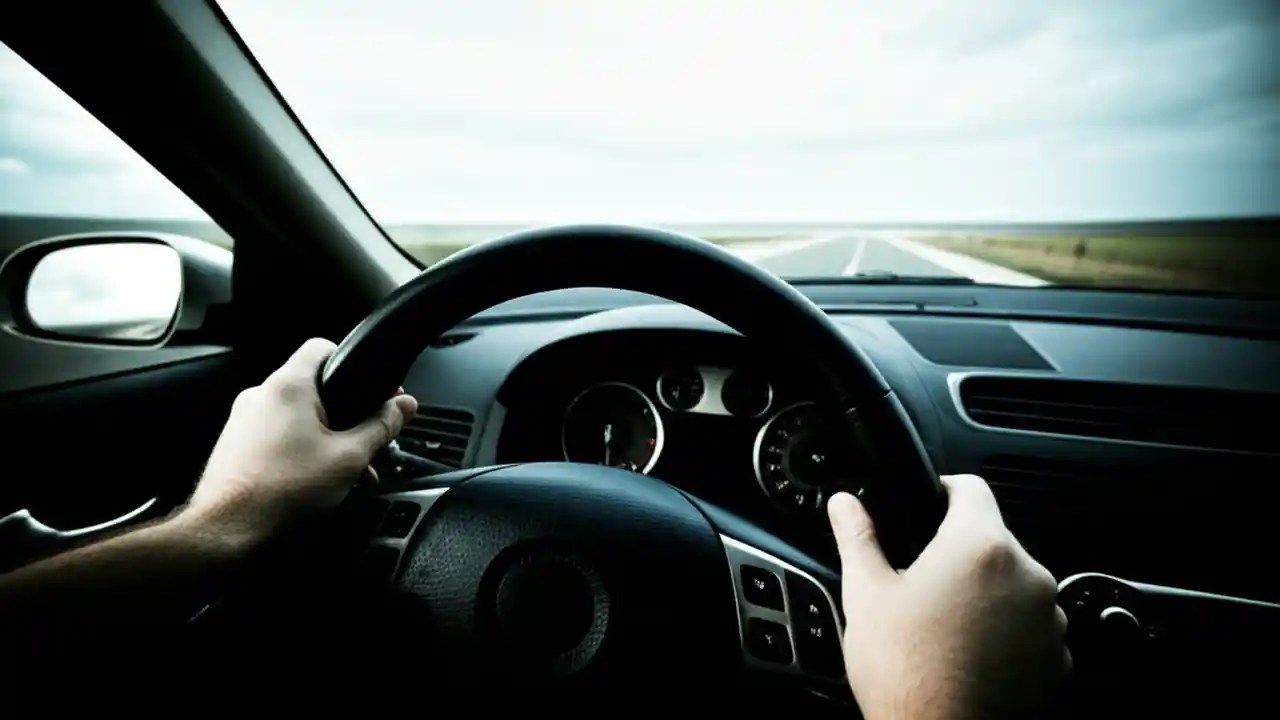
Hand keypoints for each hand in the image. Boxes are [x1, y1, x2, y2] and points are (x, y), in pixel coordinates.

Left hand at [183, 338, 417, 549]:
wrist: (227, 529)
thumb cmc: (286, 489)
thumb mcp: (349, 458)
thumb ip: (381, 427)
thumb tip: (405, 405)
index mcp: (288, 386)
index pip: (322, 346)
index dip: (353, 361)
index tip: (374, 389)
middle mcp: (261, 395)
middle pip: (314, 387)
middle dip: (346, 413)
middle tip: (369, 440)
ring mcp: (243, 420)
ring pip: (296, 415)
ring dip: (326, 436)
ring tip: (348, 471)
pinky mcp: (236, 445)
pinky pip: (278, 435)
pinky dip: (301, 449)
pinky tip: (318, 481)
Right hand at [828, 474, 1068, 719]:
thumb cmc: (904, 672)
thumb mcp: (866, 594)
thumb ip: (858, 536)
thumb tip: (845, 504)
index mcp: (979, 546)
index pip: (971, 488)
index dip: (944, 491)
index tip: (928, 506)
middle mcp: (1026, 575)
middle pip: (992, 538)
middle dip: (959, 553)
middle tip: (922, 584)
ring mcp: (1047, 618)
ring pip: (1013, 582)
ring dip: (987, 592)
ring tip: (945, 623)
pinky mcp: (1056, 656)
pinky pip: (1030, 624)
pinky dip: (1006, 629)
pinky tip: (970, 650)